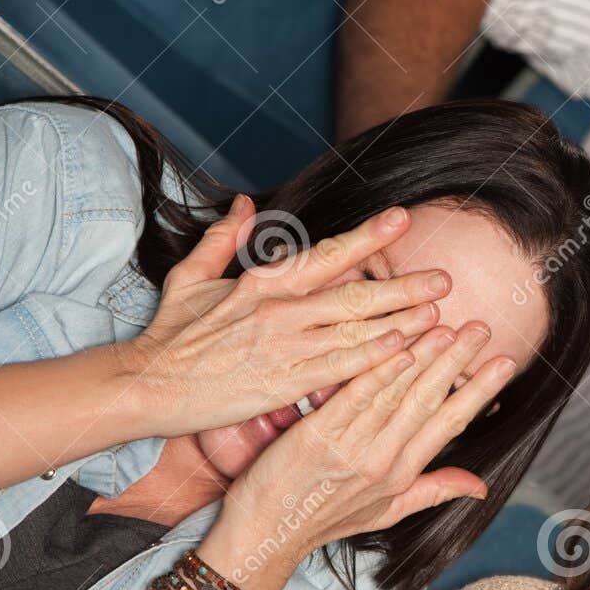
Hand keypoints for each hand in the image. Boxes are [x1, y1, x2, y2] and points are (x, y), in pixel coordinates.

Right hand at [116, 197, 446, 436]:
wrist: (145, 385)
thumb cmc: (169, 336)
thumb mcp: (191, 277)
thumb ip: (223, 239)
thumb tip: (247, 204)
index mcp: (263, 284)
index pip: (327, 255)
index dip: (367, 237)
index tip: (401, 220)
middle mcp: (281, 310)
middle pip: (354, 294)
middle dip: (403, 285)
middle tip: (444, 277)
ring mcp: (285, 346)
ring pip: (355, 330)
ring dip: (400, 321)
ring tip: (439, 312)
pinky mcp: (284, 382)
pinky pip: (339, 368)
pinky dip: (373, 358)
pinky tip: (403, 350)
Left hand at [200, 322, 516, 589]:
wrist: (267, 535)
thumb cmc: (322, 520)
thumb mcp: (387, 510)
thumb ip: (435, 489)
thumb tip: (481, 485)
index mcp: (402, 474)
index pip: (450, 423)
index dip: (479, 392)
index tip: (505, 363)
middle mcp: (383, 460)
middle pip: (429, 401)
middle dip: (459, 362)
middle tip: (482, 328)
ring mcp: (352, 448)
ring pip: (397, 393)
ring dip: (425, 356)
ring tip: (448, 325)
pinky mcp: (318, 437)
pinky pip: (355, 397)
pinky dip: (378, 371)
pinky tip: (399, 344)